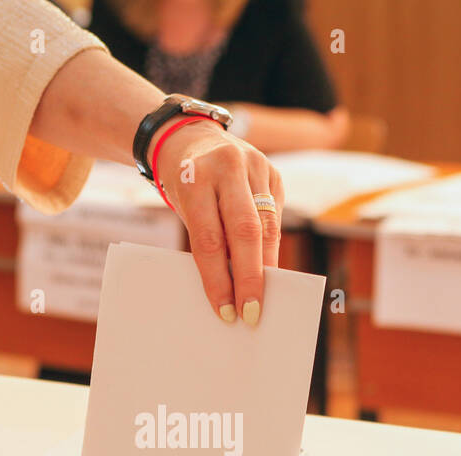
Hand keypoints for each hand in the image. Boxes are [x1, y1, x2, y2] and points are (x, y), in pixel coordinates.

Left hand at [153, 121, 283, 326]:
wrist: (190, 138)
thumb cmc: (184, 183)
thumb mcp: (184, 206)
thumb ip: (206, 239)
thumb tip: (229, 288)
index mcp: (197, 177)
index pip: (210, 238)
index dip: (218, 278)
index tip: (225, 311)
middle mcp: (229, 167)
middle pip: (246, 231)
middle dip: (250, 277)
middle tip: (251, 312)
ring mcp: (257, 166)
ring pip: (268, 226)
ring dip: (266, 267)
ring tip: (263, 298)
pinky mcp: (274, 173)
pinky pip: (276, 218)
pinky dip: (270, 247)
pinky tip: (268, 270)